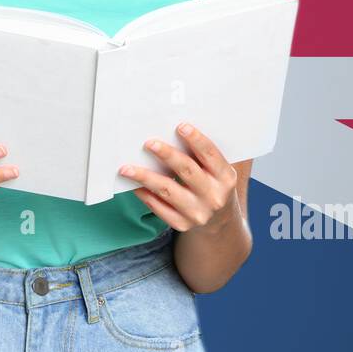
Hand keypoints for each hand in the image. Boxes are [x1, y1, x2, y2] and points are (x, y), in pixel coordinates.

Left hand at [118, 122, 242, 232]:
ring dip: (145, 177)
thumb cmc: (211, 184)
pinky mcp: (183, 224)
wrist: (218, 220)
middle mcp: (214, 196)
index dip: (196, 140)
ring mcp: (198, 213)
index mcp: (225, 177)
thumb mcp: (215, 171)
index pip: (210, 154)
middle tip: (149, 143)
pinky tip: (134, 185)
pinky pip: (159, 208)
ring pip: (167, 190)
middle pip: (187, 170)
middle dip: (167, 155)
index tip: (180, 126)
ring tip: (126, 168)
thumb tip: (167, 134)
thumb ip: (199, 156)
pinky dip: (145, 195)